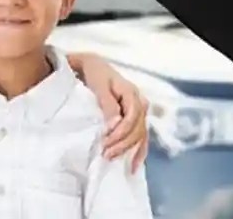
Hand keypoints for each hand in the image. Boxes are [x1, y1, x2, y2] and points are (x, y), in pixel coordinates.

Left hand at [69, 52, 149, 171]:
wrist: (92, 68)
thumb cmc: (94, 74)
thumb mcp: (98, 85)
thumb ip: (107, 103)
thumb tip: (115, 123)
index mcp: (131, 92)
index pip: (132, 116)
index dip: (121, 132)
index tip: (106, 141)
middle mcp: (139, 103)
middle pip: (138, 128)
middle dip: (123, 143)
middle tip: (106, 154)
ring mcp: (138, 111)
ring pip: (140, 134)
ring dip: (129, 149)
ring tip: (113, 159)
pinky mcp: (134, 119)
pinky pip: (141, 136)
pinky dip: (138, 151)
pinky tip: (134, 165)